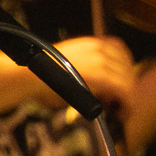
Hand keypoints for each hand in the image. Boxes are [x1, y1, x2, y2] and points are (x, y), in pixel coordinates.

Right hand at [0, 32, 134, 113]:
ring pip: (128, 80)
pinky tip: (121, 112)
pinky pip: (124, 90)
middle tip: (121, 101)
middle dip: (128, 85)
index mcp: (89, 43)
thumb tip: (99, 94)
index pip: (121, 50)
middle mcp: (97, 48)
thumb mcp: (67, 68)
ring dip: (128, 97)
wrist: (27, 73)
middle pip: (128, 66)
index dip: (126, 67)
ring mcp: (100, 60)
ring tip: (120, 109)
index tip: (124, 82)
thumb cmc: (40, 75)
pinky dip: (127, 103)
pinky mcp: (100, 75)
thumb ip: (86, 75)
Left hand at [52, 34, 135, 108]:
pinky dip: (122, 57)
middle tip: (121, 104)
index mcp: (97, 76)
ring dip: (127, 76)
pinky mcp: (91, 41)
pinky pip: (116, 46)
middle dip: (128, 93)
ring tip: (119, 87)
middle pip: (128, 76)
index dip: (130, 104)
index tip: (126, 113)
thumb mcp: (76, 103)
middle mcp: (100, 58)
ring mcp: (96, 47)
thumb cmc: (48, 89)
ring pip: (126, 61)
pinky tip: (119, 67)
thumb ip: (98, 102)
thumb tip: (112, 104)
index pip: (126, 89)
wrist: (31, 70)